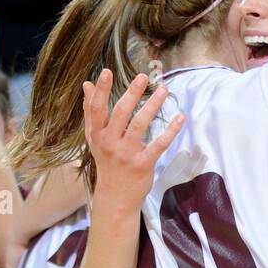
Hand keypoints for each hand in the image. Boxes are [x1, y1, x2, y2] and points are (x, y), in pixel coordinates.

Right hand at [84, 69, 184, 212]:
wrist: (115, 196)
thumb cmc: (107, 162)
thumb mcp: (94, 139)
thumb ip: (91, 112)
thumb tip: (87, 84)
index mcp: (97, 135)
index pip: (97, 109)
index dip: (101, 90)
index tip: (106, 71)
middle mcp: (110, 143)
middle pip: (121, 113)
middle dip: (132, 92)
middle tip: (143, 76)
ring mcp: (126, 154)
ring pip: (140, 124)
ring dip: (153, 105)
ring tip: (164, 90)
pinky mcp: (143, 164)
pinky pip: (159, 144)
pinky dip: (171, 130)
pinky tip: (180, 117)